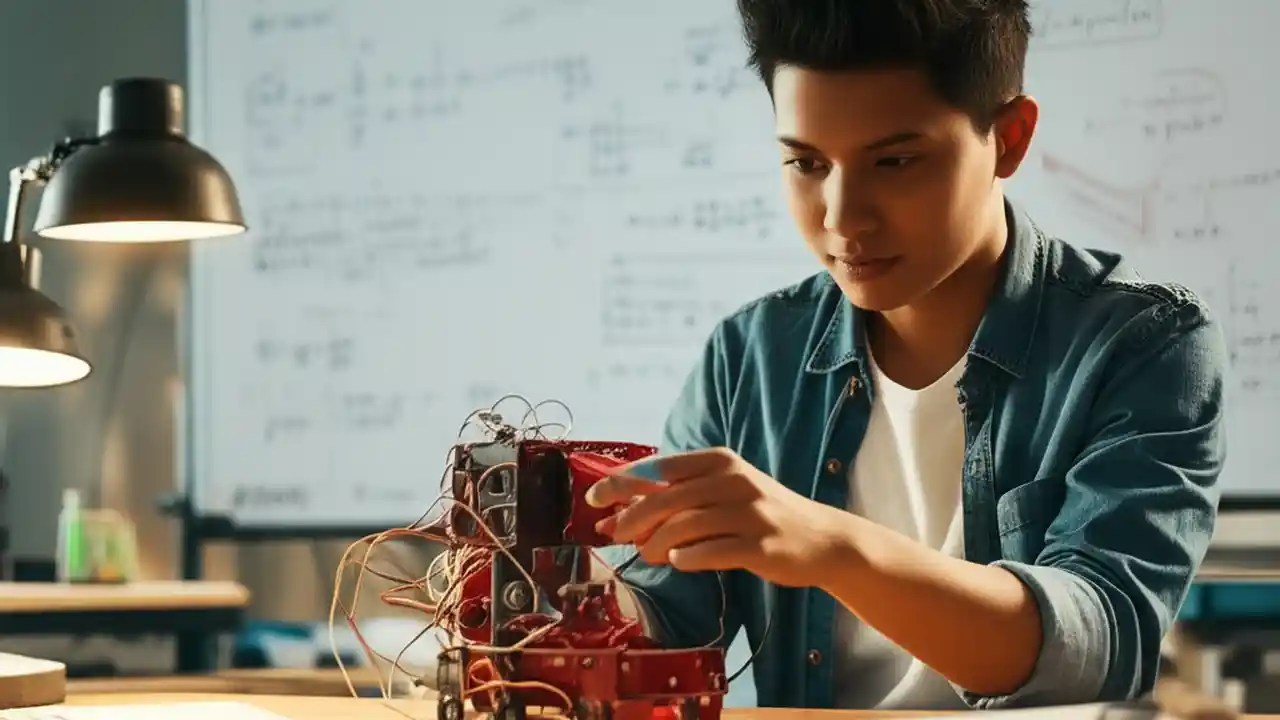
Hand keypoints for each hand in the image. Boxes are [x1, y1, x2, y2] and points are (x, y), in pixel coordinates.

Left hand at [584, 447, 848, 586]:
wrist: (820, 538)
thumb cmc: (758, 515)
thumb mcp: (718, 496)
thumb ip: (671, 502)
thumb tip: (614, 517)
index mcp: (719, 461)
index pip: (659, 467)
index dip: (621, 482)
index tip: (592, 499)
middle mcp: (734, 480)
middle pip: (668, 497)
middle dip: (632, 517)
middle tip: (614, 535)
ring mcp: (750, 512)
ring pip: (686, 526)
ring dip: (656, 544)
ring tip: (648, 556)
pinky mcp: (762, 545)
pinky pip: (714, 551)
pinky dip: (688, 558)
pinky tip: (679, 562)